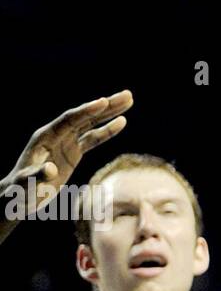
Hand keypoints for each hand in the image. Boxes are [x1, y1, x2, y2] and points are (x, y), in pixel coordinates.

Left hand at [2, 92, 132, 209]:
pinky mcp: (73, 152)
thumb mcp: (27, 183)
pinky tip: (122, 122)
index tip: (104, 102)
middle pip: (84, 116)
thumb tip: (51, 170)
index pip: (69, 119)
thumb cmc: (21, 189)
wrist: (20, 195)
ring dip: (110, 113)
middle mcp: (57, 134)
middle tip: (127, 95)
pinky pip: (93, 138)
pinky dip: (107, 131)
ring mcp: (66, 142)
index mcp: (45, 137)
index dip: (86, 111)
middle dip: (105, 105)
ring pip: (91, 124)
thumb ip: (38, 175)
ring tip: (129, 101)